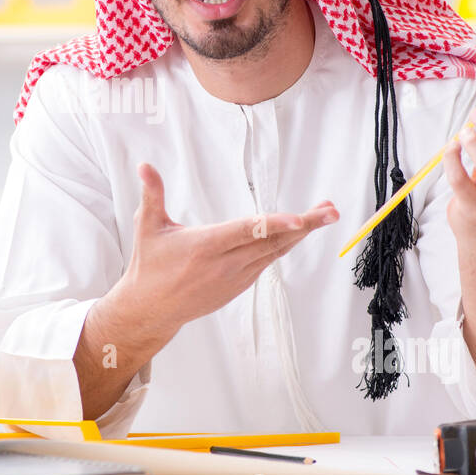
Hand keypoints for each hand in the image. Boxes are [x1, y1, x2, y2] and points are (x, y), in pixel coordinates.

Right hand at [111, 162, 338, 335]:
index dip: (275, 224)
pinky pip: (267, 261)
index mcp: (204, 246)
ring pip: (275, 252)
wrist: (152, 309)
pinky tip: (300, 231)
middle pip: (271, 241)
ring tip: (324, 213)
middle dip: (305, 225)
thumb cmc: (149, 265)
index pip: (246, 232)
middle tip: (330, 210)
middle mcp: (224, 264)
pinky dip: (285, 245)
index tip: (300, 219)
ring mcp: (235, 277)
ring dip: (301, 234)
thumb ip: (152, 194)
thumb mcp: (148, 227)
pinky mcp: (239, 285)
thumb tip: (145, 165)